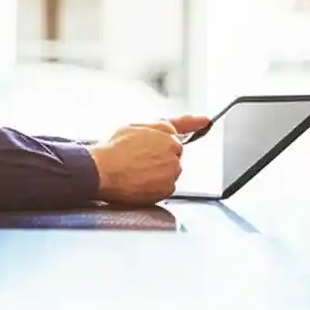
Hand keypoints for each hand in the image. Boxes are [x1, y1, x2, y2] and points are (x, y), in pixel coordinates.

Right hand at [87, 116, 209, 205]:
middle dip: (161, 157)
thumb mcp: (134, 127)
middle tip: (139, 160)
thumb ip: (156, 127)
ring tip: (136, 172)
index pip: (182, 129)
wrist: (103, 171)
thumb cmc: (113, 150)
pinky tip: (140, 182)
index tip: (206, 121)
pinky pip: (166, 188)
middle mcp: (173, 153)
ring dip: (158, 173)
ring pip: (170, 172)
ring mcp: (171, 171)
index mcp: (166, 135)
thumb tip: (172, 128)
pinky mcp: (167, 189)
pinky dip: (156, 187)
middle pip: (173, 155)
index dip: (195, 123)